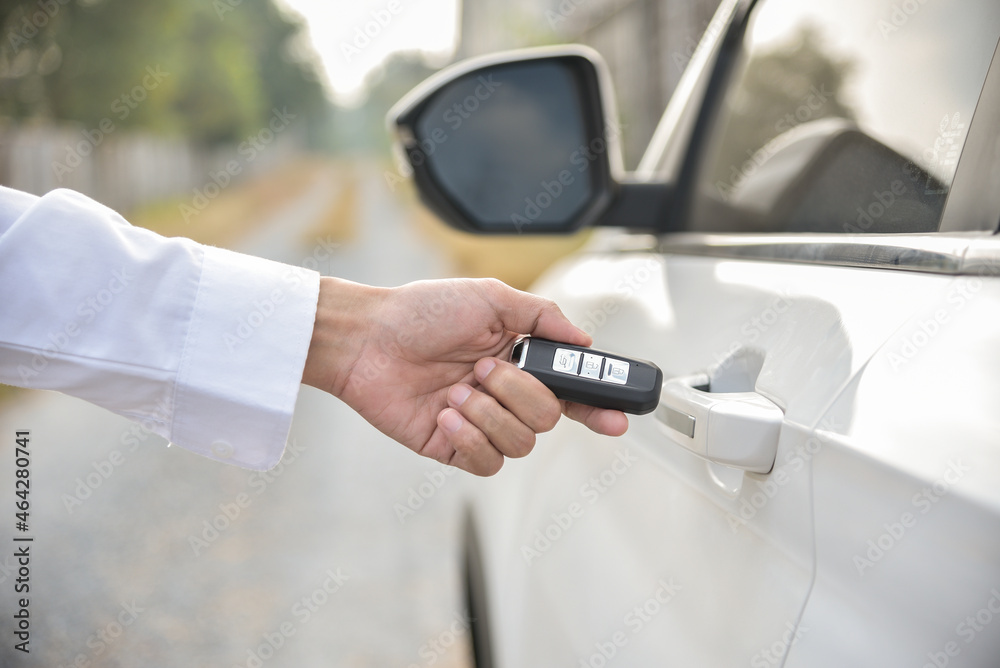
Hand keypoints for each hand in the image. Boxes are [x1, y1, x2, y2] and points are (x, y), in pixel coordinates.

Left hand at [302, 277, 627, 474]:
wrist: (367, 338)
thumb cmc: (421, 312)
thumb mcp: (490, 298)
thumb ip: (542, 317)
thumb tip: (583, 342)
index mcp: (519, 360)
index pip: (570, 391)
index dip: (598, 407)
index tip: (617, 419)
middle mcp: (503, 395)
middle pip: (548, 419)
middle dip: (519, 394)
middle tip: (484, 369)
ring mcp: (479, 423)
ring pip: (520, 443)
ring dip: (489, 413)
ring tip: (456, 390)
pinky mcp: (453, 447)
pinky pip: (486, 462)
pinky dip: (470, 438)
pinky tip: (447, 414)